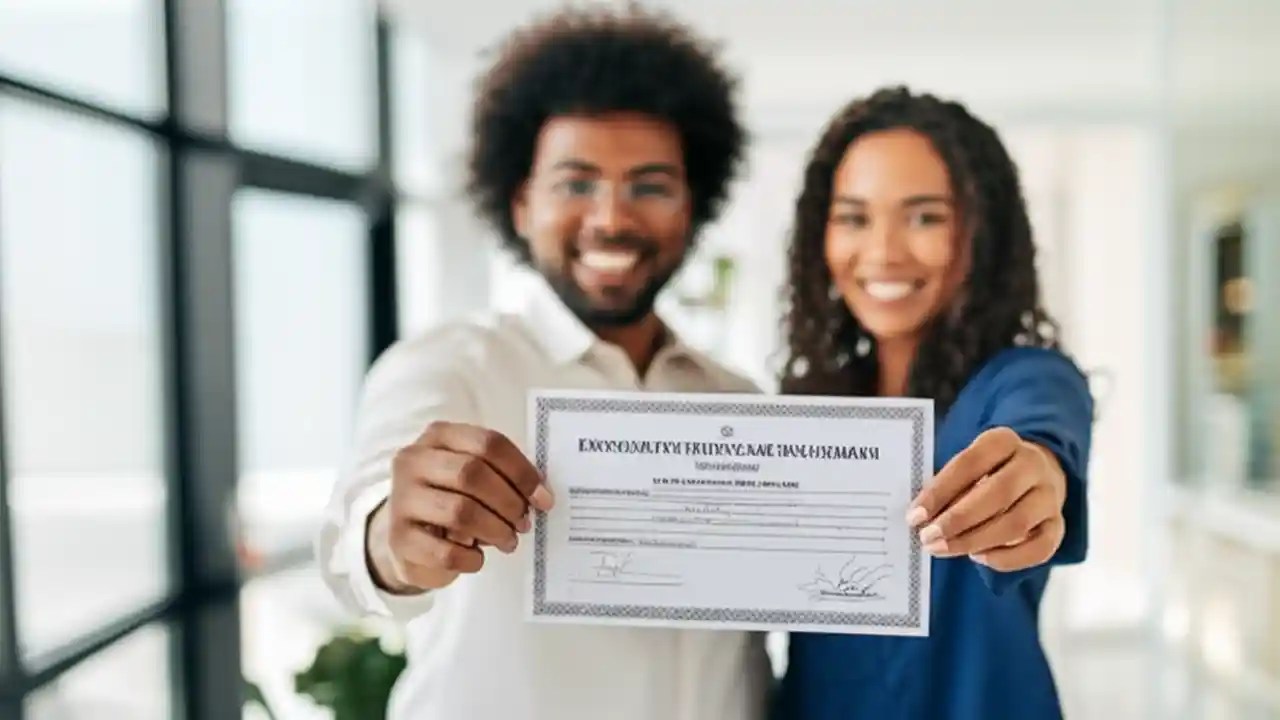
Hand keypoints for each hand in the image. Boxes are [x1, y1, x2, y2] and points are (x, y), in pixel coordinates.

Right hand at [367, 421, 554, 592]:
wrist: (408, 535)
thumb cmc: (451, 499)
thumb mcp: (474, 477)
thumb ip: (504, 476)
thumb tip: (541, 495)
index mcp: (439, 436)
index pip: (488, 443)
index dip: (521, 471)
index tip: (543, 498)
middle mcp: (414, 460)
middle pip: (473, 473)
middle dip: (508, 501)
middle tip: (524, 522)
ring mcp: (401, 498)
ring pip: (460, 511)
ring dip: (495, 530)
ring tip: (508, 541)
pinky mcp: (398, 538)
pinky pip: (445, 551)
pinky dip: (471, 558)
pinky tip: (477, 558)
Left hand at [905, 427, 1065, 571]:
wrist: (1039, 471)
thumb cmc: (989, 470)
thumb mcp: (969, 465)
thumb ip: (949, 486)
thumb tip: (920, 517)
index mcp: (1003, 441)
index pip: (970, 463)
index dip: (940, 491)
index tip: (915, 516)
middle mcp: (1032, 465)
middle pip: (997, 493)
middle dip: (957, 520)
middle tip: (928, 538)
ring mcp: (1050, 496)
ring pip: (1016, 523)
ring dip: (975, 541)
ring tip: (944, 549)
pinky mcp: (1059, 525)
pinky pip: (1038, 548)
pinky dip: (1006, 558)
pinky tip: (978, 557)